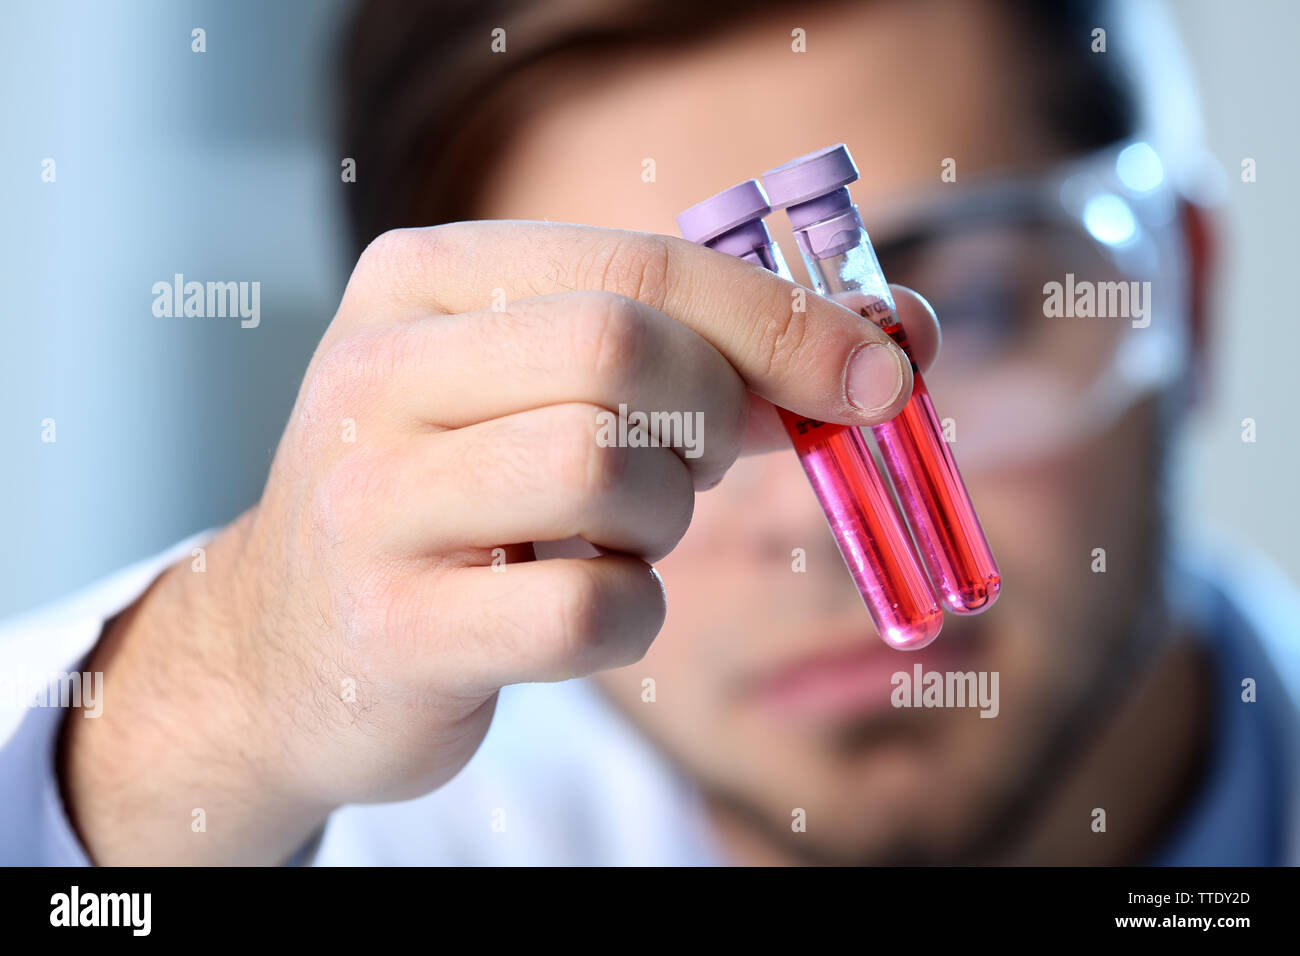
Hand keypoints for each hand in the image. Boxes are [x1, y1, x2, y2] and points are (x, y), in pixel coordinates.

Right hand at [61, 222, 935, 863]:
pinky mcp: (394, 630)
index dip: (778, 318)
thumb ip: (701, 349)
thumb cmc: (460, 497)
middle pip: (621, 352)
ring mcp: (371, 505)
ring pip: (604, 470)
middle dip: (714, 411)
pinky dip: (633, 613)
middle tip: (706, 461)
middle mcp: (376, 375)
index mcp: (420, 284)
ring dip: (662, 517)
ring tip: (615, 532)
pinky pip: (589, 610)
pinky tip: (584, 606)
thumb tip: (898, 343)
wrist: (293, 643)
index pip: (633, 265)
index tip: (880, 373)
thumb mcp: (545, 389)